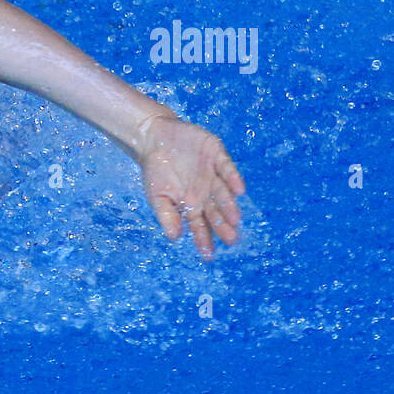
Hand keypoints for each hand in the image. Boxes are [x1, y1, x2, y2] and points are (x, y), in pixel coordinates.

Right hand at [135, 115, 246, 258]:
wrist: (154, 138)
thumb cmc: (155, 170)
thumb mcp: (156, 195)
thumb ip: (166, 215)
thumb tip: (174, 237)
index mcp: (191, 203)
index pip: (200, 225)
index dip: (204, 239)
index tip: (208, 256)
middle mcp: (206, 192)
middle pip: (216, 211)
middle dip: (223, 225)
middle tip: (232, 239)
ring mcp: (212, 174)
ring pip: (223, 192)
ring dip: (229, 205)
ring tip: (235, 219)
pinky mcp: (216, 155)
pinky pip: (226, 167)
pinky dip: (232, 177)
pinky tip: (239, 189)